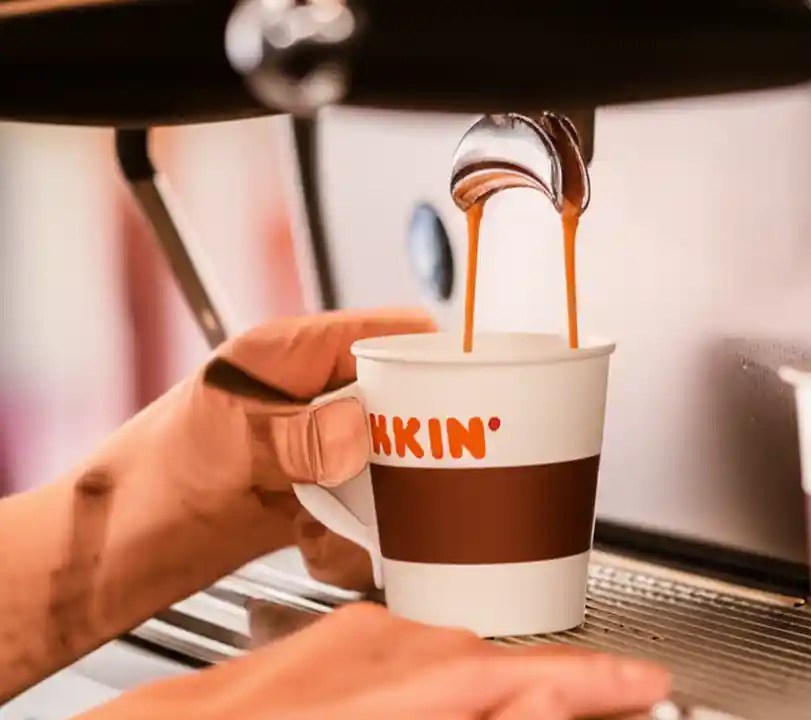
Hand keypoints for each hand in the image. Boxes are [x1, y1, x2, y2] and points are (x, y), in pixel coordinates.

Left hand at [84, 603, 670, 719]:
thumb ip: (483, 710)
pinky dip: (444, 679)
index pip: (531, 673)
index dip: (602, 679)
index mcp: (405, 678)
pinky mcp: (330, 640)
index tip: (650, 683)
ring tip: (528, 701)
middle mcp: (385, 642)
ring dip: (493, 688)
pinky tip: (442, 702)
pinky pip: (412, 655)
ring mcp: (354, 635)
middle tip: (608, 702)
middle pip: (499, 664)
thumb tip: (544, 698)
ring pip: (455, 658)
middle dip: (552, 687)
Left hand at [136, 308, 434, 587]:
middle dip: (414, 446)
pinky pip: (363, 513)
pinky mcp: (312, 495)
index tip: (468, 391)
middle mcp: (307, 397)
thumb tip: (358, 430)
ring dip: (384, 504)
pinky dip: (354, 539)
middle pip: (400, 404)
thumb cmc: (143, 480)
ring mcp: (312, 447)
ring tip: (360, 524)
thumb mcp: (225, 443)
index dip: (430, 356)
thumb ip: (296, 434)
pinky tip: (322, 548)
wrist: (110, 553)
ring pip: (389, 466)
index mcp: (286, 356)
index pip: (382, 334)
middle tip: (425, 474)